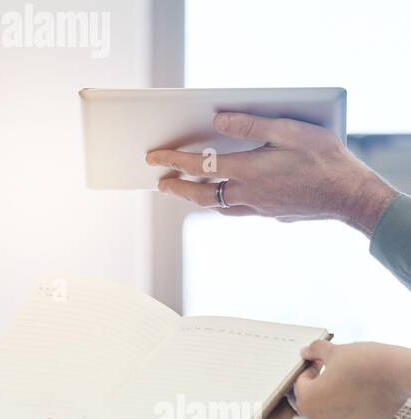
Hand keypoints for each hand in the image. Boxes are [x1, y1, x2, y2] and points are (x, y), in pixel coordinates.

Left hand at [146, 112, 397, 234]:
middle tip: (161, 182)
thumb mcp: (290, 131)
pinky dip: (223, 203)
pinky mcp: (270, 214)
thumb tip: (218, 121)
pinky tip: (226, 196)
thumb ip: (252, 125)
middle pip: (201, 195)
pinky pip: (237, 210)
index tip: (154, 157)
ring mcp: (258, 208)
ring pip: (217, 206)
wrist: (348, 194)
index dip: (174, 161)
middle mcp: (247, 194)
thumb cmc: (324, 159)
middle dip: (178, 188)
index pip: (200, 166)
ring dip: (198, 198)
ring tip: (186, 190)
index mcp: (248, 171)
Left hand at [293, 340, 410, 418]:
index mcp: (307, 400)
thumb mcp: (337, 351)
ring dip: (335, 401)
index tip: (323, 363)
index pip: (301, 383)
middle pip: (313, 400)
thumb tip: (305, 351)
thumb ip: (316, 351)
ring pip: (330, 413)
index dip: (312, 370)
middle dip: (321, 387)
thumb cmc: (366, 362)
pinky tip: (362, 398)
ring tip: (351, 386)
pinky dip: (351, 412)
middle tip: (337, 374)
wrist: (401, 375)